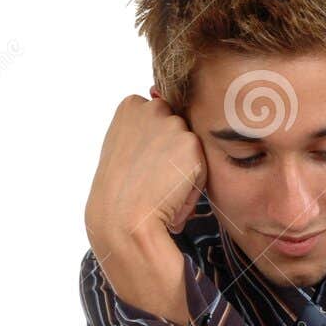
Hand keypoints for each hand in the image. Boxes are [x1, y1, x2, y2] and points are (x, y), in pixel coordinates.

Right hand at [84, 93, 205, 323]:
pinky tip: (172, 194)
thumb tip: (171, 124)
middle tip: (152, 181)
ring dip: (184, 170)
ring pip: (193, 149)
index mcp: (130, 105)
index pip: (161, 119)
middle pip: (180, 130)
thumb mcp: (125, 150)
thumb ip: (145, 131)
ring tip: (161, 189)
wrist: (123, 220)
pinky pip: (203, 167)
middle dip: (172, 155)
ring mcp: (172, 124)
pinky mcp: (190, 144)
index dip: (155, 148)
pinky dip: (194, 185)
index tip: (140, 167)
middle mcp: (151, 107)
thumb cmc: (121, 194)